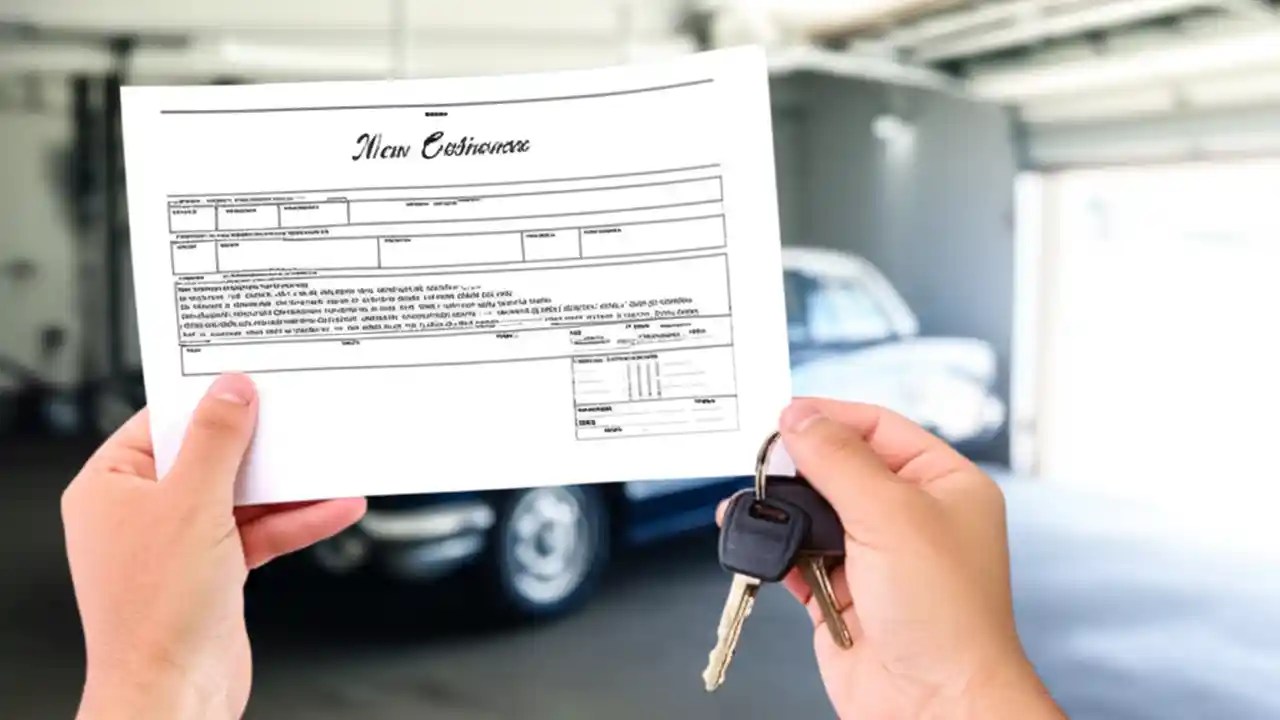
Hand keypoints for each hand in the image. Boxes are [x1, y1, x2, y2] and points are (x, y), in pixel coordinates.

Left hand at [62, 374, 365, 719]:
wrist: (174, 693)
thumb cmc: (155, 613)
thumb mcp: (193, 504)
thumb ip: (217, 441)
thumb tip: (231, 392)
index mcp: (110, 486)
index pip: (164, 422)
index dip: (209, 400)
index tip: (251, 383)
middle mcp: (140, 511)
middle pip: (211, 457)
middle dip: (261, 445)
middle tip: (298, 419)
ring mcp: (179, 542)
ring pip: (243, 495)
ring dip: (290, 486)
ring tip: (331, 463)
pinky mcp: (215, 569)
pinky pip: (260, 530)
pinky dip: (297, 521)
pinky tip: (334, 508)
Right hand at [725, 398, 1062, 718]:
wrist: (934, 705)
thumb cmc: (948, 620)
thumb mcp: (892, 516)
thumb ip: (839, 461)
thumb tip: (801, 419)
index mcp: (945, 485)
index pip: (880, 428)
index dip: (831, 417)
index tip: (785, 416)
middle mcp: (913, 517)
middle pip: (842, 467)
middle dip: (800, 465)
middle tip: (763, 461)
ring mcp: (877, 557)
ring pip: (816, 513)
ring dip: (783, 509)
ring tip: (755, 503)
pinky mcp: (844, 594)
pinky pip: (800, 557)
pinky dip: (777, 551)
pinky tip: (761, 543)